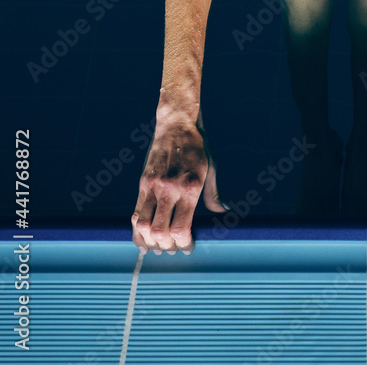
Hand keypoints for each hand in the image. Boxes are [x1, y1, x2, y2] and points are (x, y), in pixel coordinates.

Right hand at [131, 109, 225, 254]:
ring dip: (150, 242)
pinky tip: (143, 239)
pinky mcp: (142, 183)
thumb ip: (213, 194)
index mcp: (190, 187)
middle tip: (174, 249)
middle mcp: (169, 189)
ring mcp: (153, 186)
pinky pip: (135, 213)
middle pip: (160, 232)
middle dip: (167, 247)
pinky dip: (137, 231)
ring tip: (159, 247)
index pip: (180, 228)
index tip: (188, 247)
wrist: (176, 125)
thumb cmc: (197, 148)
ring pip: (143, 226)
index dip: (183, 244)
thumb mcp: (211, 169)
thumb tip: (223, 213)